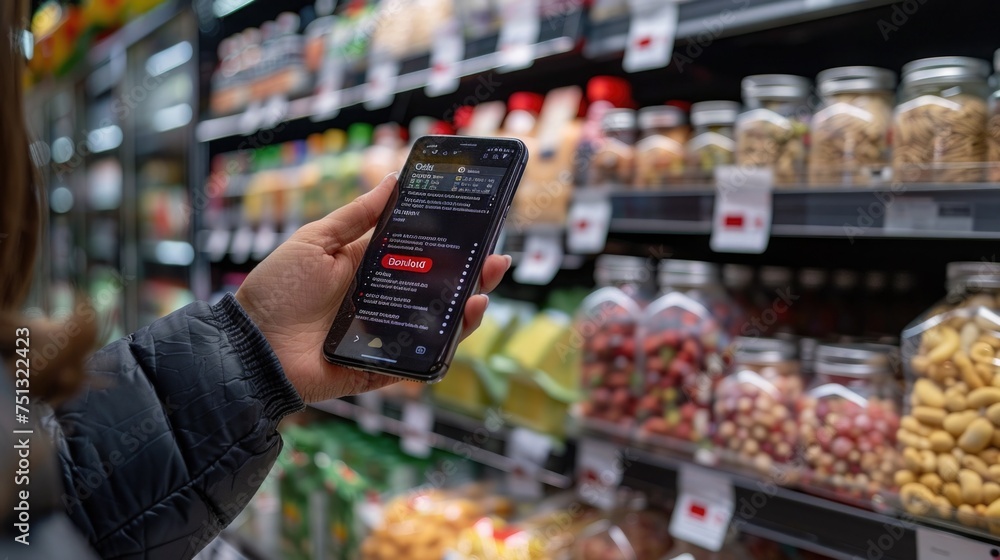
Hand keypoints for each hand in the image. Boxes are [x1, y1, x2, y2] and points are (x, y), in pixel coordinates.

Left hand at [236, 174, 511, 402]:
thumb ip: (356, 216)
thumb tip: (394, 181)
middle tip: (496, 262)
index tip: (479, 227)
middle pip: (439, 290)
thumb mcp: (316, 240)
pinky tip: (458, 325)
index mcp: (371, 268)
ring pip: (437, 324)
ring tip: (482, 294)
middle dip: (472, 276)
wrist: (249, 345)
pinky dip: (443, 347)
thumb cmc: (276, 288)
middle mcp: (384, 301)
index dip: (451, 243)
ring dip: (466, 311)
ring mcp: (385, 335)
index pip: (422, 254)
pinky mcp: (381, 367)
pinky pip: (419, 359)